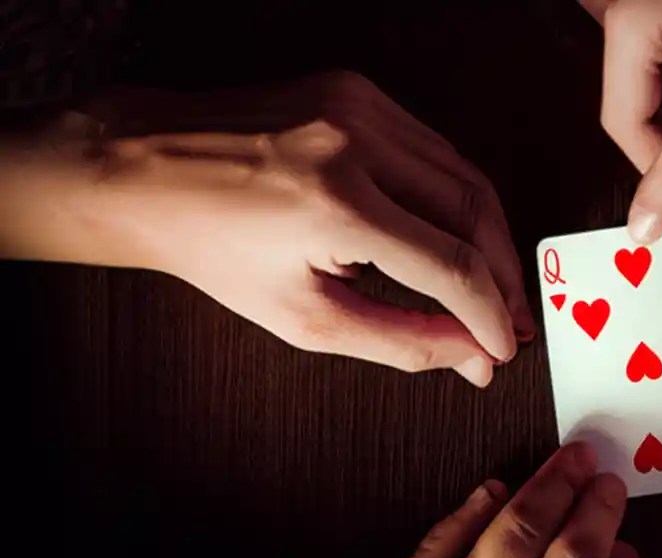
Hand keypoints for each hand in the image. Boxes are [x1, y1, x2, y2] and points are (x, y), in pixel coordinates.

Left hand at [0, 71, 532, 384]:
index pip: (451, 265)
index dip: (490, 313)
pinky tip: (456, 234)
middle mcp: (353, 143)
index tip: (505, 345)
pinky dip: (455, 196)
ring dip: (489, 236)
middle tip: (511, 319)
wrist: (145, 171)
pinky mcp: (356, 91)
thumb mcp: (305, 318)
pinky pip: (434, 149)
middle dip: (504, 274)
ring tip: (492, 284)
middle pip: (474, 212)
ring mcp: (357, 107)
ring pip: (465, 175)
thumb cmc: (214, 248)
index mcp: (334, 205)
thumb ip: (402, 341)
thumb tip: (472, 356)